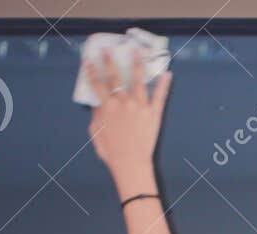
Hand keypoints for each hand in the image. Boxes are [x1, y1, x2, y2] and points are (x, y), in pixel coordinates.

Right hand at [86, 50, 170, 189]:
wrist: (130, 162)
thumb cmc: (111, 150)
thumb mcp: (96, 130)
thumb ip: (96, 114)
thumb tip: (96, 102)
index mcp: (106, 106)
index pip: (97, 84)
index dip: (91, 71)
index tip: (89, 60)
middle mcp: (122, 103)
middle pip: (115, 77)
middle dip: (110, 61)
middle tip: (109, 48)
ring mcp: (139, 107)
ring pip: (138, 81)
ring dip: (137, 65)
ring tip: (138, 52)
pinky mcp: (154, 114)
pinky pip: (160, 96)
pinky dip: (164, 84)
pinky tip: (168, 74)